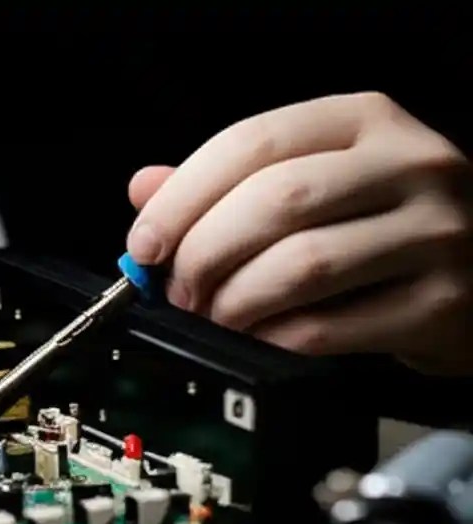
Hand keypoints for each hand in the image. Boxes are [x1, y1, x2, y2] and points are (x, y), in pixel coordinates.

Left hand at [126, 92, 472, 374]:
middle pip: (275, 202)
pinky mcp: (440, 304)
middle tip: (178, 289)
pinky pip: (328, 328)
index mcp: (367, 121)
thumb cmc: (382, 225)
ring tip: (213, 316)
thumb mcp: (316, 181)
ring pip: (301, 266)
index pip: (253, 142)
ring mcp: (435, 234)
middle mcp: (411, 165)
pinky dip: (273, 339)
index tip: (145, 242)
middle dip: (205, 254)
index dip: (183, 197)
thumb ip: (231, 182)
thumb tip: (145, 190)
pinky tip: (257, 339)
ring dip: (234, 302)